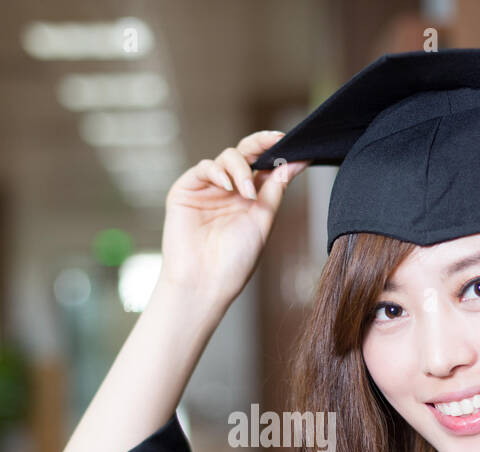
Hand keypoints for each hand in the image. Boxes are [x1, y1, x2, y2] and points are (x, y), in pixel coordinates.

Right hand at [159, 130, 308, 312]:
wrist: (204, 283)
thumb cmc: (234, 261)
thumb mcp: (262, 221)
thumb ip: (274, 190)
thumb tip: (293, 163)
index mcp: (250, 198)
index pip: (265, 166)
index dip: (278, 153)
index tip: (293, 144)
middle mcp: (229, 190)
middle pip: (246, 153)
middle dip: (261, 143)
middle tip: (276, 140)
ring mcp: (208, 189)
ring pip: (227, 157)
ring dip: (241, 168)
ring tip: (245, 192)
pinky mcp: (186, 190)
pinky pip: (204, 168)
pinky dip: (217, 171)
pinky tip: (227, 185)